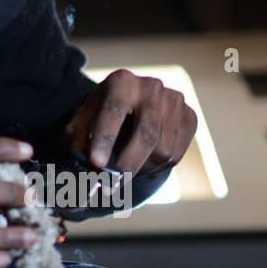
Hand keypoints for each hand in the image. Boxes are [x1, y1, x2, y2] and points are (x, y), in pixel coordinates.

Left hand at [60, 69, 196, 177]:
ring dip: (143, 168)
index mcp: (121, 82)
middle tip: (112, 185)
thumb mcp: (82, 121)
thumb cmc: (101, 116)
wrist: (130, 106)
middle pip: (146, 134)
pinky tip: (144, 163)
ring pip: (163, 150)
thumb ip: (76, 140)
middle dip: (128, 164)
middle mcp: (151, 86)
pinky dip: (158, 168)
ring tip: (127, 169)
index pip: (113, 112)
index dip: (105, 139)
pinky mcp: (190, 116)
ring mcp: (174, 100)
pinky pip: (177, 154)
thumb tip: (78, 170)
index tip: (97, 164)